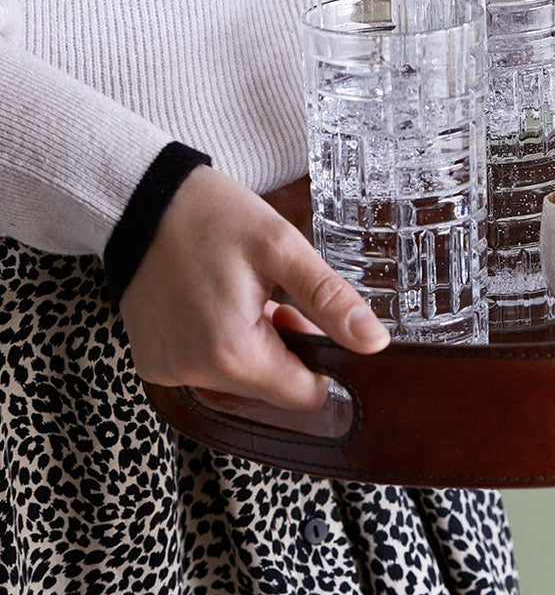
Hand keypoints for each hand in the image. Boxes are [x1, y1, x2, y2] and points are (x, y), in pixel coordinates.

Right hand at [119, 166, 389, 411]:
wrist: (138, 199)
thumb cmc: (210, 216)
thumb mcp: (282, 248)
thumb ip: (330, 299)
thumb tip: (375, 342)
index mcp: (231, 352)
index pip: (304, 396)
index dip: (322, 362)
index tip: (312, 320)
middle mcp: (195, 372)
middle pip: (273, 388)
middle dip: (287, 348)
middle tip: (277, 298)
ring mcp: (169, 371)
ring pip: (242, 378)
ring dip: (255, 346)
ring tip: (244, 296)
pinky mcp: (155, 362)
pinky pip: (208, 368)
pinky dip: (222, 344)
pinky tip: (215, 305)